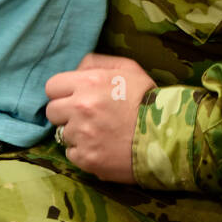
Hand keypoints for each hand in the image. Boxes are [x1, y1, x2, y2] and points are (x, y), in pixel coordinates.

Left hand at [44, 52, 155, 181]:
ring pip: (63, 134)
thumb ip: (97, 62)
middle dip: (65, 113)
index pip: (52, 86)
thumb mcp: (128, 68)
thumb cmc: (148, 100)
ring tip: (100, 133)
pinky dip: (84, 152)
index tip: (73, 98)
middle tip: (86, 116)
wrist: (169, 137)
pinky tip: (102, 147)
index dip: (62, 92)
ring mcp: (82, 135)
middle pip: (52, 111)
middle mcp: (81, 107)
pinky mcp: (87, 159)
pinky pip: (72, 154)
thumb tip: (76, 69)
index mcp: (89, 82)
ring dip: (77, 134)